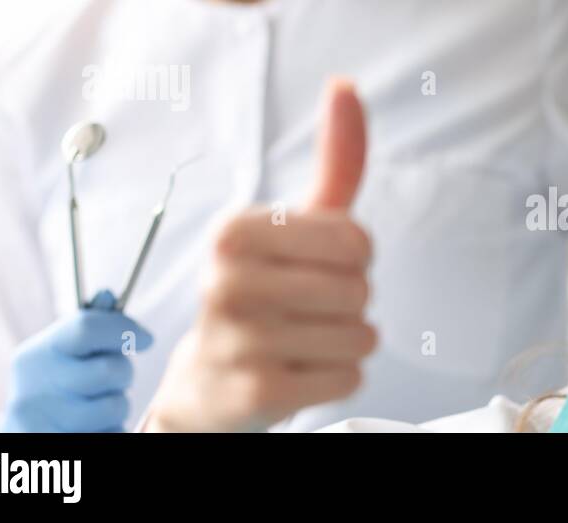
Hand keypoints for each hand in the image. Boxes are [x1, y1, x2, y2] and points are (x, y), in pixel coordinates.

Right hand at [0, 290, 153, 431]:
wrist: (26, 433)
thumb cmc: (55, 385)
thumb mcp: (61, 354)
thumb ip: (87, 326)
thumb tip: (109, 295)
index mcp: (35, 355)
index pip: (86, 328)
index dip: (123, 329)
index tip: (146, 338)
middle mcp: (34, 388)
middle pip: (111, 370)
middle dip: (123, 373)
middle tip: (114, 378)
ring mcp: (45, 423)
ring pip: (117, 406)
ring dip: (118, 404)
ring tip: (99, 404)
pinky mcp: (60, 445)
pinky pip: (115, 433)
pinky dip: (113, 429)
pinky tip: (96, 425)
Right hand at [146, 78, 375, 431]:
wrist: (207, 386)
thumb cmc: (263, 295)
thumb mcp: (294, 228)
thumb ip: (333, 165)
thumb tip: (347, 87)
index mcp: (234, 232)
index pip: (357, 239)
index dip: (354, 258)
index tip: (313, 267)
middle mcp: (226, 281)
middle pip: (360, 289)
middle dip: (350, 303)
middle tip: (306, 311)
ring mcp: (239, 340)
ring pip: (360, 335)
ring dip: (346, 342)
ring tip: (302, 342)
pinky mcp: (256, 392)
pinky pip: (349, 377)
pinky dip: (338, 378)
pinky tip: (300, 373)